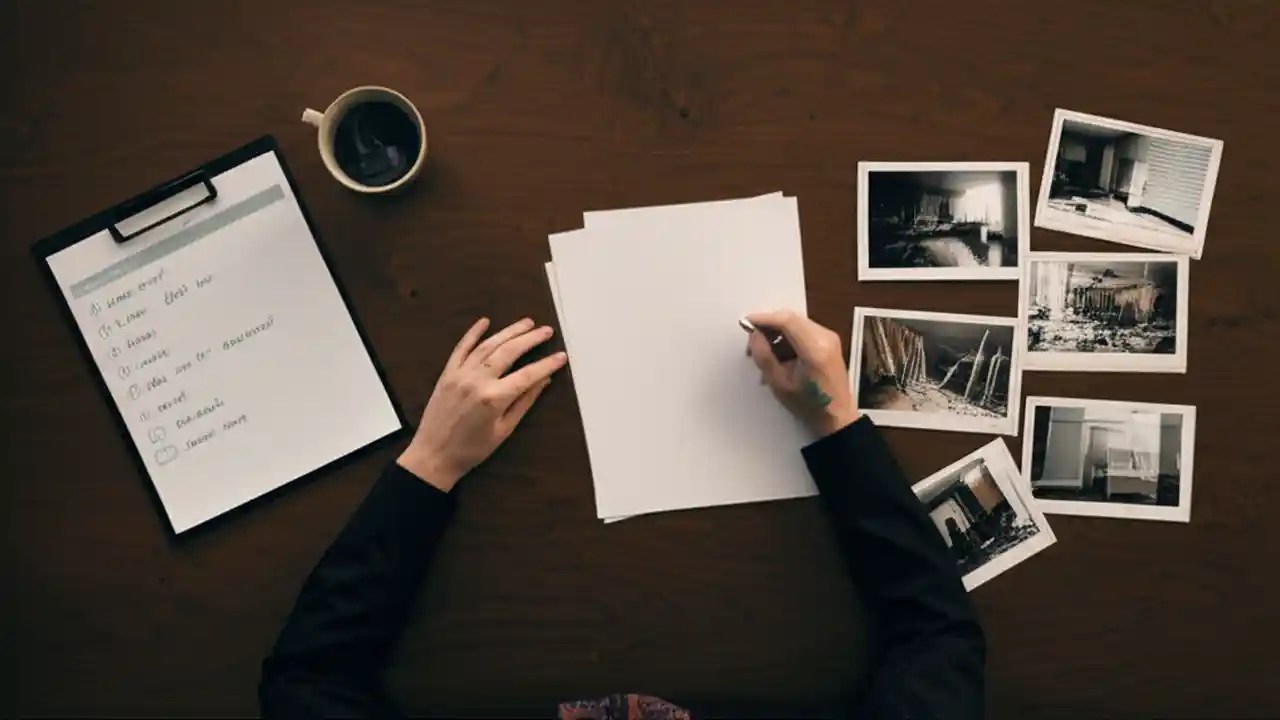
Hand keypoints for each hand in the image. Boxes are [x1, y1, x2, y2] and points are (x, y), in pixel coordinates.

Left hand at [398, 317, 567, 491]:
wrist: (433, 456)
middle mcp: (477, 381)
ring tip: (526, 323)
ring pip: (488, 345)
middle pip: (509, 352)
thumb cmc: (472, 450)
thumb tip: (544, 380)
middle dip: (530, 339)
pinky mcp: (447, 373)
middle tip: (546, 330)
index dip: (547, 364)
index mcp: (494, 398)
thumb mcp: (504, 430)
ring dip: (508, 331)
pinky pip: (461, 348)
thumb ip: (524, 402)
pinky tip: (485, 322)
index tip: (561, 356)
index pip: (528, 375)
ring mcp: (460, 374)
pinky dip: (473, 333)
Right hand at [745, 309, 858, 437]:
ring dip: (778, 334)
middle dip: (769, 327)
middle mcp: (825, 338)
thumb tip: (754, 336)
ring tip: (765, 354)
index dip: (763, 319)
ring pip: (796, 323)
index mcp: (815, 349)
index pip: (786, 321)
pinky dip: (788, 338)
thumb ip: (764, 356)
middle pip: (791, 319)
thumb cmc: (812, 405)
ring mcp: (829, 338)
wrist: (837, 416)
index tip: (747, 323)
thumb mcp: (780, 384)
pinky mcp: (829, 342)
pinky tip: (779, 356)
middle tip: (753, 343)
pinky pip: (803, 331)